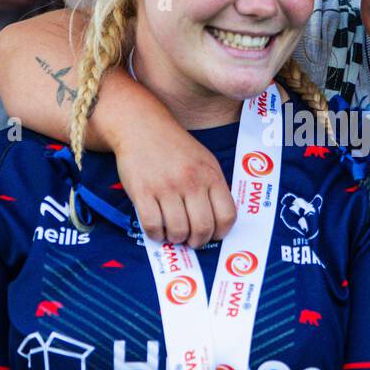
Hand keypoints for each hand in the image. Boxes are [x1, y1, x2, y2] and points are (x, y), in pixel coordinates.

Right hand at [114, 117, 235, 248]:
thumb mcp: (205, 161)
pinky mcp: (143, 192)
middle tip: (191, 240)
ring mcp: (166, 187)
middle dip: (198, 241)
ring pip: (178, 231)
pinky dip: (156, 235)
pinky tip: (157, 229)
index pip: (227, 216)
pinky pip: (152, 225)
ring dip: (176, 239)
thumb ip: (214, 187)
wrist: (143, 127)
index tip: (212, 235)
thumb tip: (219, 221)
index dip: (221, 233)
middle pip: (203, 228)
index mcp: (211, 175)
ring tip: (173, 233)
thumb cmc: (175, 147)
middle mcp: (191, 182)